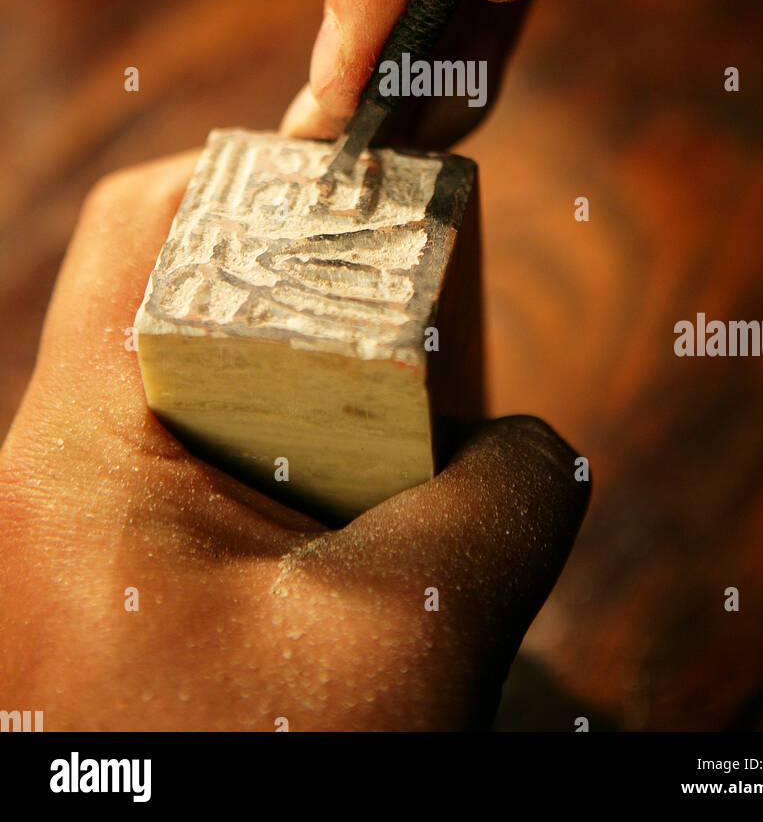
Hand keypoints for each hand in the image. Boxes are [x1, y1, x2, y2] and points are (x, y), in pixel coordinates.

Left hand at [0, 156, 587, 730]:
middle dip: (313, 301)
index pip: (148, 224)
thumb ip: (500, 504)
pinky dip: (297, 468)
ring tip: (405, 445)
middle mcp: (53, 473)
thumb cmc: (250, 788)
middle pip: (186, 298)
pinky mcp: (116, 584)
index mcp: (75, 452)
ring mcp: (80, 532)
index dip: (265, 180)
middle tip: (415, 337)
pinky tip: (364, 516)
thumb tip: (529, 443)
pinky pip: (210, 472)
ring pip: (206, 389)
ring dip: (314, 395)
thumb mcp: (405, 646)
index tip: (378, 202)